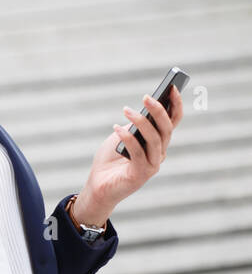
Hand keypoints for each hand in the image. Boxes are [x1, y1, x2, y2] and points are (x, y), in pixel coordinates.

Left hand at [77, 86, 183, 221]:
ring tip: (127, 111)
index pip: (173, 121)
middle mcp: (159, 153)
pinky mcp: (140, 175)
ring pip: (154, 140)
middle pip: (166, 129)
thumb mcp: (121, 136)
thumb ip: (133, 125)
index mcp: (158, 142)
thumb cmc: (110, 160)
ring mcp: (152, 165)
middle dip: (158, 111)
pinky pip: (137, 153)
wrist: (98, 186)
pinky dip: (128, 139)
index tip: (173, 87)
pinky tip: (117, 128)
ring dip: (141, 123)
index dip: (175, 105)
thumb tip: (141, 111)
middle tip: (146, 97)